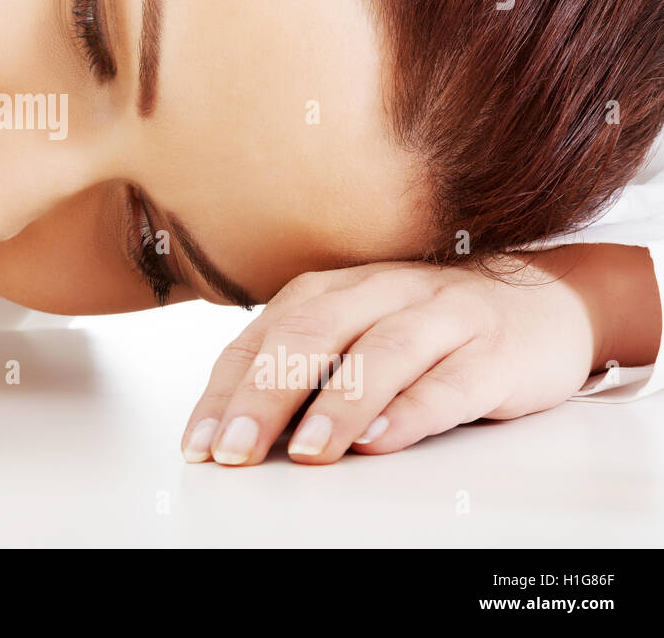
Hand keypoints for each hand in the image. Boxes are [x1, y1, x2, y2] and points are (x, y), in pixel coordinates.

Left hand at [180, 256, 611, 464]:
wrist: (544, 301)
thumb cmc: (426, 329)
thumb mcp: (354, 335)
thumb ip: (300, 370)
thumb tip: (232, 428)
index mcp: (331, 290)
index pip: (262, 339)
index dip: (226, 393)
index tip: (199, 446)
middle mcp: (379, 292)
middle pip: (311, 337)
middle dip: (265, 397)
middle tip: (235, 451)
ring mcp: (439, 315)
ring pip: (380, 353)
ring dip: (337, 405)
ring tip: (306, 452)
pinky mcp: (495, 350)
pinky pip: (450, 379)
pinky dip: (412, 410)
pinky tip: (382, 440)